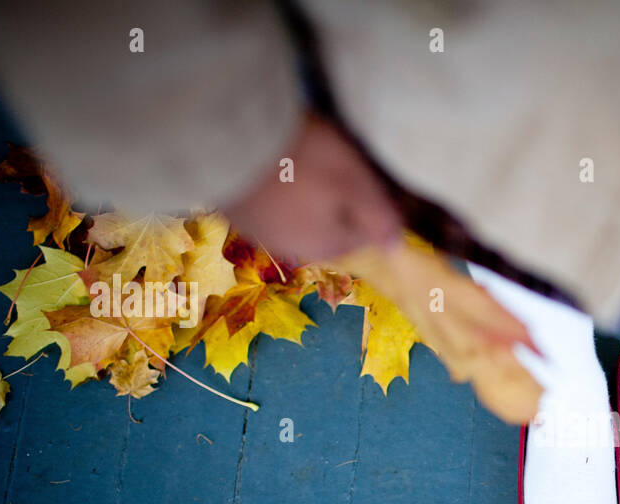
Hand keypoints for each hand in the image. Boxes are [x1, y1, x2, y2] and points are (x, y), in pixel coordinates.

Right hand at [220, 111, 402, 263]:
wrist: (222, 139)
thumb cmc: (300, 161)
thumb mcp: (353, 183)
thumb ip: (378, 217)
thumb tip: (397, 248)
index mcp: (326, 246)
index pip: (364, 234)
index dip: (370, 203)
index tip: (364, 171)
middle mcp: (291, 248)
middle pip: (330, 225)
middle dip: (337, 199)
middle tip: (334, 159)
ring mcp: (257, 231)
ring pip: (297, 215)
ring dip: (305, 192)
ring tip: (302, 156)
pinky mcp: (231, 209)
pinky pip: (266, 201)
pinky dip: (275, 185)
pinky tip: (272, 160)